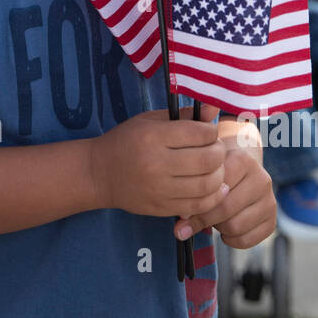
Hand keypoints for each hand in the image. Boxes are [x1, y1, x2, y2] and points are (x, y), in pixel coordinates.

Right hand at [93, 106, 228, 219]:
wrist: (99, 173)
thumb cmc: (127, 141)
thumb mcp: (150, 121)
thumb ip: (184, 115)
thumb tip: (214, 109)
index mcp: (153, 137)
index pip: (200, 134)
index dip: (211, 131)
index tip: (208, 132)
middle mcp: (156, 164)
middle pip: (208, 160)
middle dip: (219, 151)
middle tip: (214, 148)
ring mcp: (159, 189)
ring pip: (207, 184)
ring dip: (219, 173)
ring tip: (214, 167)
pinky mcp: (162, 208)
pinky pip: (199, 205)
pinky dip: (214, 196)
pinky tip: (215, 186)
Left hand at [175, 119, 274, 248]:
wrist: (240, 166)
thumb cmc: (215, 171)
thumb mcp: (204, 173)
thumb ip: (190, 196)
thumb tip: (180, 232)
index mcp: (243, 160)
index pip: (216, 190)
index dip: (196, 203)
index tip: (185, 207)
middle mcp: (262, 179)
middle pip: (225, 210)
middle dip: (206, 217)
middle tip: (198, 215)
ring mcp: (269, 200)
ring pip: (235, 227)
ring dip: (219, 227)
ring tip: (214, 216)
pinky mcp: (272, 220)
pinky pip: (246, 241)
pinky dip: (230, 239)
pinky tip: (225, 227)